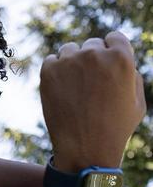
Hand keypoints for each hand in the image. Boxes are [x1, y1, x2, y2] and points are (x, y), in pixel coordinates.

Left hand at [39, 31, 145, 170]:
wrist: (85, 149)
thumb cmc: (115, 129)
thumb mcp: (137, 102)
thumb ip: (131, 74)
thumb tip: (118, 58)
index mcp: (121, 59)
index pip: (114, 37)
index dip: (111, 50)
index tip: (106, 64)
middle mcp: (94, 55)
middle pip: (92, 44)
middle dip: (92, 59)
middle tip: (90, 84)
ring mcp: (69, 61)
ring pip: (70, 50)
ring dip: (72, 62)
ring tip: (76, 88)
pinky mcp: (49, 70)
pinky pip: (52, 61)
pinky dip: (56, 72)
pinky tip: (62, 90)